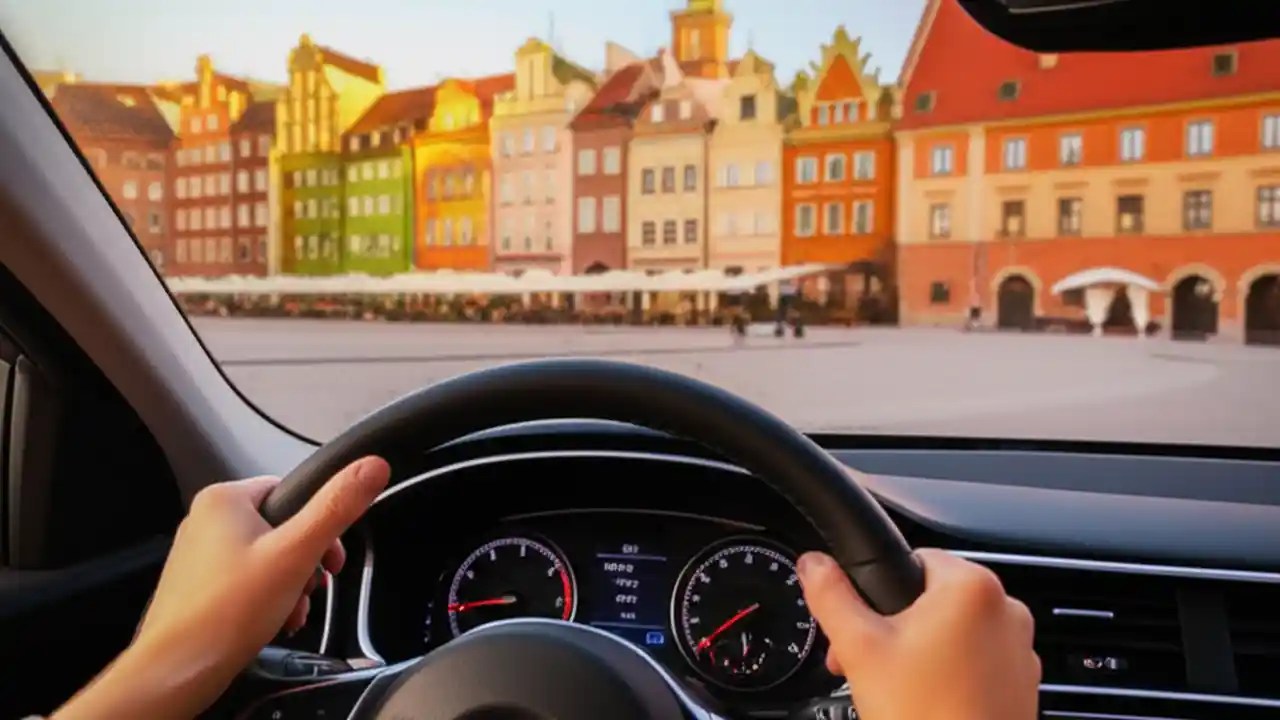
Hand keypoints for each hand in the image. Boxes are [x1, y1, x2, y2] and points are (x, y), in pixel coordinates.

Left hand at [54, 456, 390, 719]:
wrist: (176, 670)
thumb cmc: (233, 607)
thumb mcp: (296, 552)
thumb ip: (336, 508)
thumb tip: (374, 465)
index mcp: (224, 499)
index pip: (290, 492)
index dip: (321, 524)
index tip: (332, 560)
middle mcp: (205, 520)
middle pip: (280, 528)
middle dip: (305, 563)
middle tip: (312, 590)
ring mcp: (197, 555)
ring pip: (265, 558)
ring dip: (290, 585)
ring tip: (291, 613)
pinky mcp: (195, 586)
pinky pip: (245, 581)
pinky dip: (266, 599)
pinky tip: (274, 622)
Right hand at [798, 549, 1038, 719]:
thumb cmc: (923, 715)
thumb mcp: (861, 649)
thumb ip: (831, 596)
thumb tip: (814, 563)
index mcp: (972, 587)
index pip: (914, 558)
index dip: (877, 592)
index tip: (860, 627)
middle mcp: (1007, 610)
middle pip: (933, 598)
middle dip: (895, 626)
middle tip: (867, 663)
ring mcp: (1021, 649)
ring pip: (955, 631)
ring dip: (920, 649)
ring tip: (895, 688)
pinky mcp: (1023, 682)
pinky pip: (978, 660)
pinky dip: (949, 672)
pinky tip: (925, 701)